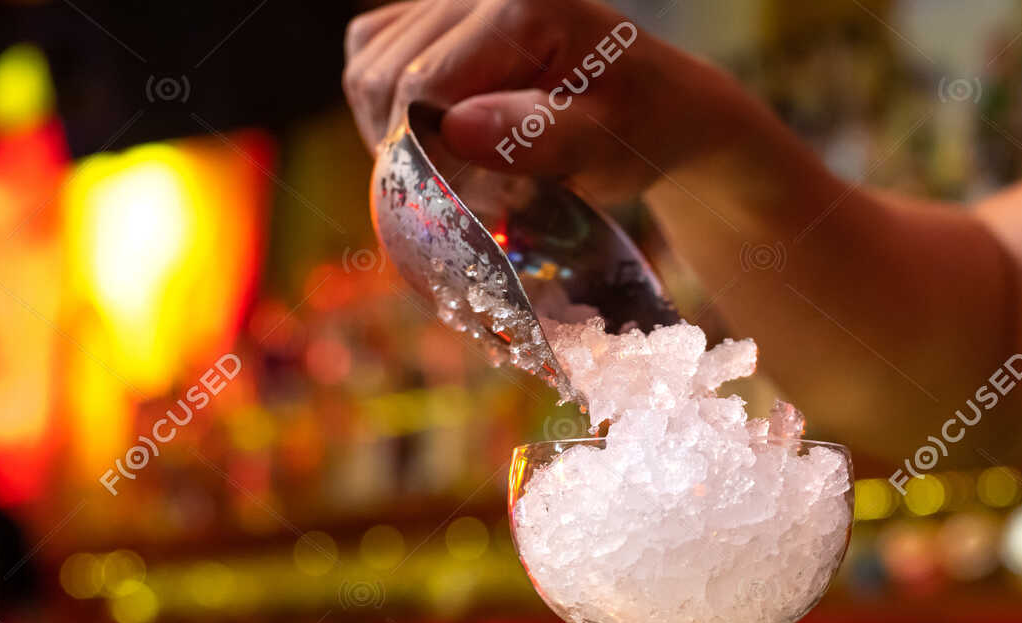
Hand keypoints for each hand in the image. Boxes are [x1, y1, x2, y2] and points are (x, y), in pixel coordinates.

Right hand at [342, 0, 747, 203]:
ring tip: (457, 168)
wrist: (656, 105)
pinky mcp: (428, 13)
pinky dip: (389, 110)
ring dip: (395, 135)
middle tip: (464, 194)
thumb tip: (456, 129)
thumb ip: (535, 137)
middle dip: (410, 151)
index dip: (428, 157)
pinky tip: (437, 136)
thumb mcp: (603, 145)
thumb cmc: (637, 130)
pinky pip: (370, 59)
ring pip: (365, 70)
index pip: (422, 87)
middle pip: (383, 78)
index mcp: (521, 5)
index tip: (463, 204)